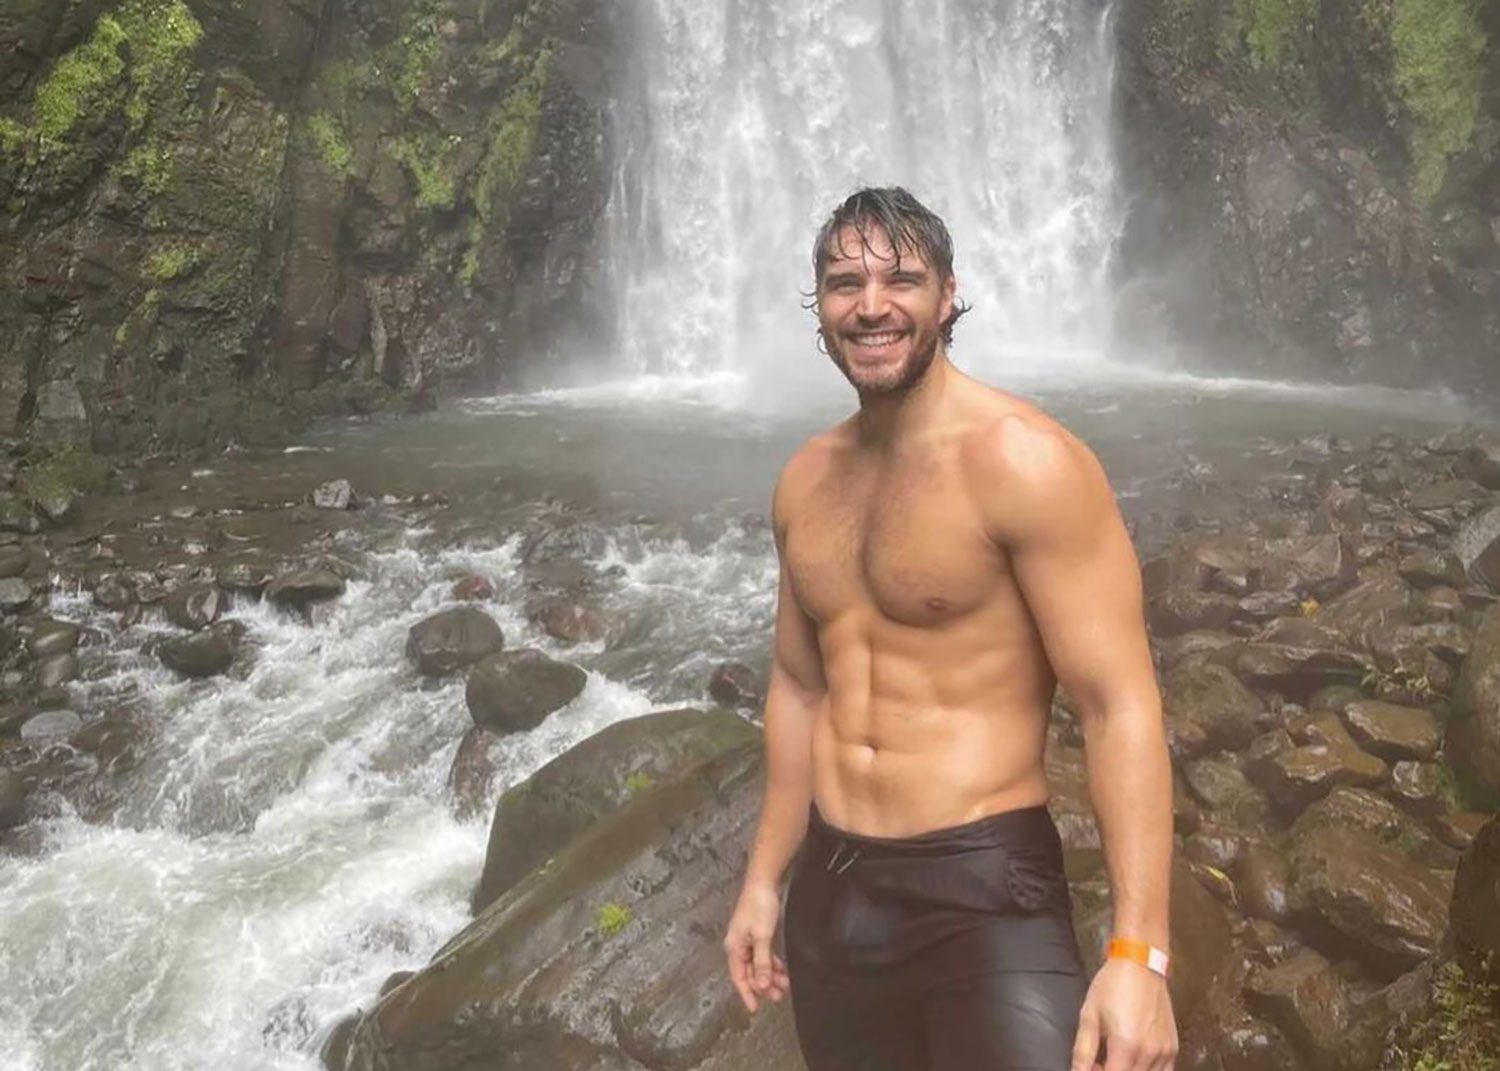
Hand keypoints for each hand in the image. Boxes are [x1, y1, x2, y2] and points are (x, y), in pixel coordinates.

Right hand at [723, 882, 790, 1012]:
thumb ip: (762, 962)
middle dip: (763, 986)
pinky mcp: (756, 934)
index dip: (747, 993)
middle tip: (778, 996)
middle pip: (749, 972)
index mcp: (734, 947)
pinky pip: (762, 955)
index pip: (739, 977)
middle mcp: (738, 945)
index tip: (754, 1008)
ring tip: (784, 983)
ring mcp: (747, 940)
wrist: (763, 882)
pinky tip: (781, 969)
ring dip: (769, 975)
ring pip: (757, 965)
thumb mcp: (762, 937)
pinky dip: (771, 964)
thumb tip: (761, 985)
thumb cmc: (759, 906)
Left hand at [1071, 958, 1178, 1070]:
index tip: (1092, 1065)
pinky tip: (1133, 1060)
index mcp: (1126, 1045)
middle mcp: (1150, 1053)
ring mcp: (1165, 1052)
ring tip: (1115, 1059)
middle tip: (1099, 1061)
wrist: (1141, 964)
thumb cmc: (1112, 986)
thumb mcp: (1089, 1015)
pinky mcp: (1173, 1047)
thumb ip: (1083, 1051)